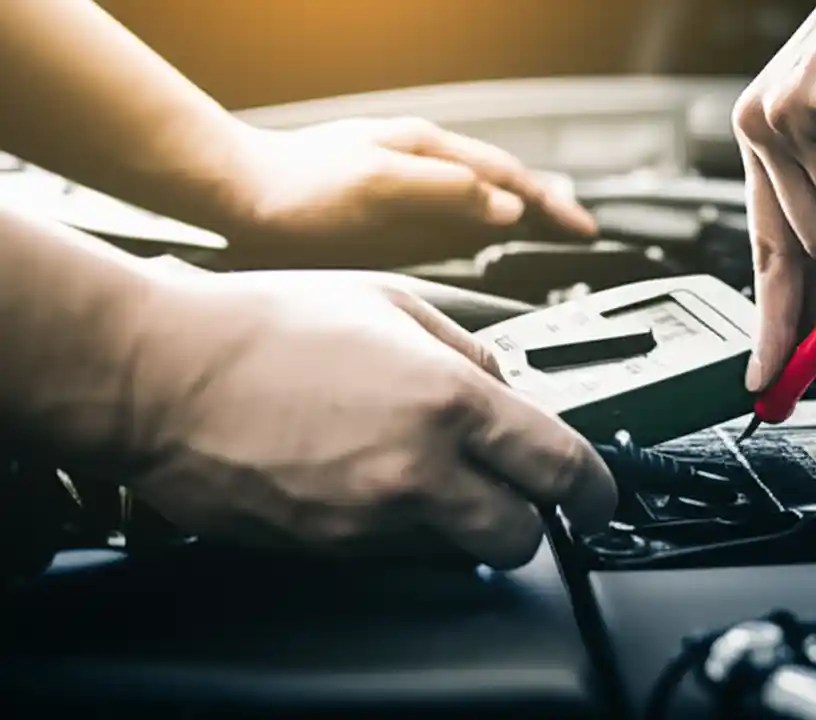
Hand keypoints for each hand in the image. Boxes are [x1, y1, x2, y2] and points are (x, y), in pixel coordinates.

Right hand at [111, 270, 614, 567]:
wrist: (160, 374)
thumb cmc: (266, 325)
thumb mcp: (392, 302)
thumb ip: (469, 351)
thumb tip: (509, 390)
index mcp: (448, 400)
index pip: (560, 467)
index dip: (596, 489)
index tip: (600, 496)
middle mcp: (417, 470)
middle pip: (522, 536)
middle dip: (529, 517)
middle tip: (510, 487)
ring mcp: (368, 520)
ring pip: (457, 549)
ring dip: (458, 519)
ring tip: (412, 464)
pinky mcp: (326, 549)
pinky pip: (394, 552)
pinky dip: (400, 526)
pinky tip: (363, 476)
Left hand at [220, 117, 597, 267]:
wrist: (232, 194)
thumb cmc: (295, 190)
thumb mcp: (378, 188)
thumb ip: (446, 194)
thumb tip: (504, 210)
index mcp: (427, 150)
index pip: (509, 178)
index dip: (551, 206)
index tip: (584, 230)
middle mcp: (421, 163)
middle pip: (501, 184)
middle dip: (544, 206)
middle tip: (580, 233)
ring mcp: (405, 186)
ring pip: (478, 200)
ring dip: (517, 217)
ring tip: (549, 234)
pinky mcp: (387, 211)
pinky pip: (449, 219)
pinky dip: (480, 230)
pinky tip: (482, 242)